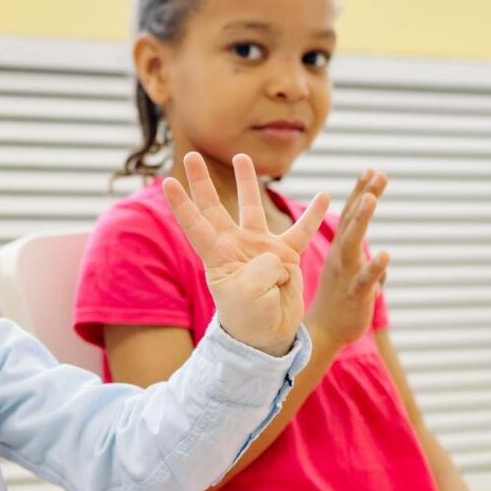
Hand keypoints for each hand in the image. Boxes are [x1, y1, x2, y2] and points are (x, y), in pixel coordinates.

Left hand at [162, 151, 329, 355]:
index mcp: (218, 256)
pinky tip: (324, 195)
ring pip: (254, 207)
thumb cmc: (249, 317)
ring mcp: (260, 247)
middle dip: (202, 181)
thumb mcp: (249, 294)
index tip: (167, 182)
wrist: (267, 335)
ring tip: (241, 157)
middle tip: (190, 155)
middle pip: (215, 206)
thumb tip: (277, 255)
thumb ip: (262, 268)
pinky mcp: (286, 254)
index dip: (182, 204)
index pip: (196, 224)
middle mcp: (236, 245)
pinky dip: (313, 215)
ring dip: (247, 181)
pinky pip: (302, 230)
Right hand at [305, 170, 389, 348]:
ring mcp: (346, 275)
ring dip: (362, 220)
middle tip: (376, 173)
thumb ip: (368, 264)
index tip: (370, 170)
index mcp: (342, 251)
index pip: (350, 216)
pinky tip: (386, 255)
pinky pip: (365, 280)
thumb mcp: (354, 277)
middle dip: (364, 196)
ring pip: (353, 243)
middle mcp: (341, 258)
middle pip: (352, 221)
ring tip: (371, 198)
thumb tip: (381, 260)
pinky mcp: (355, 295)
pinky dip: (374, 267)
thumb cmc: (340, 303)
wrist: (325, 333)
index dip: (360, 193)